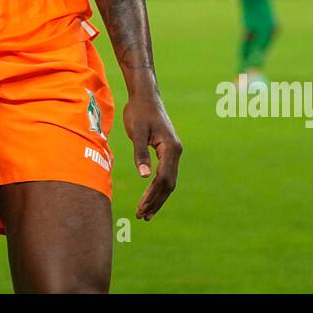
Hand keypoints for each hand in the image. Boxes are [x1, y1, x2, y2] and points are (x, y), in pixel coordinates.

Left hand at [123, 94, 181, 220]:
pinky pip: (165, 174)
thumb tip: (143, 176)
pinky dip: (157, 188)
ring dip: (157, 198)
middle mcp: (176, 152)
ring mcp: (173, 152)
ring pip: (168, 181)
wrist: (145, 96)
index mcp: (171, 148)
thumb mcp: (136, 132)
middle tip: (142, 216)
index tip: (141, 208)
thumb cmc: (139, 111)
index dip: (152, 195)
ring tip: (145, 213)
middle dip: (155, 201)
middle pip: (168, 184)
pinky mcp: (167, 151)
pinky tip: (149, 197)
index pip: (163, 178)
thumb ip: (140, 153)